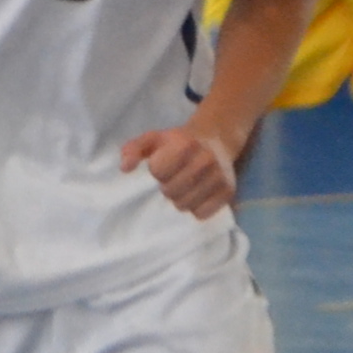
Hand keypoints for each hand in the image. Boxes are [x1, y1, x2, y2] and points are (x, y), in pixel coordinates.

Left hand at [120, 121, 240, 218]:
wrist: (215, 141)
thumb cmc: (178, 142)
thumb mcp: (153, 139)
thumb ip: (133, 149)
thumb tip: (124, 168)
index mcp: (185, 143)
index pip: (158, 171)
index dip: (157, 169)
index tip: (163, 162)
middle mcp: (205, 159)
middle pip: (170, 192)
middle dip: (167, 186)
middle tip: (175, 176)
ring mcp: (219, 177)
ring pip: (185, 205)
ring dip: (180, 198)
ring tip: (185, 185)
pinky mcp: (228, 193)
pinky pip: (202, 214)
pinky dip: (196, 208)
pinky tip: (197, 194)